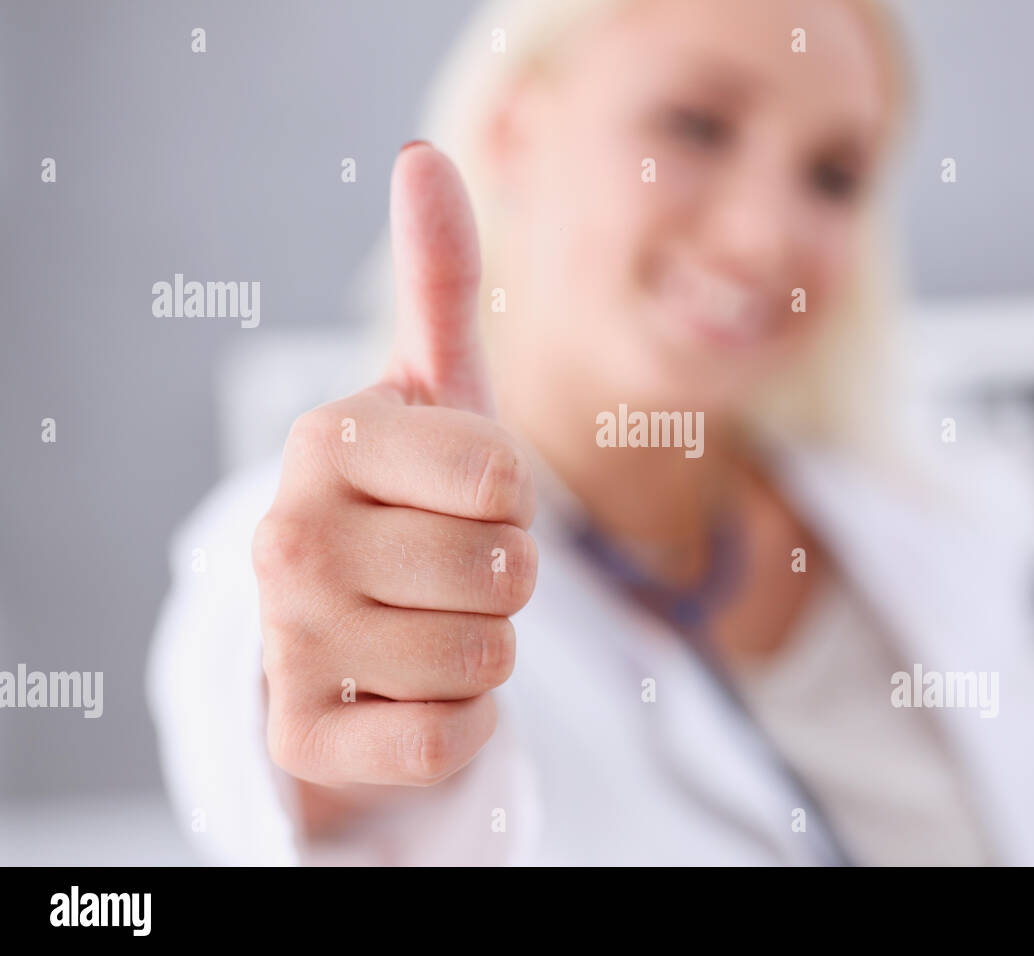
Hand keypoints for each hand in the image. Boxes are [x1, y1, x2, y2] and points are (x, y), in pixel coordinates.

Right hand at [252, 143, 536, 823]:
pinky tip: (414, 693)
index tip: (467, 499)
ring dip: (488, 649)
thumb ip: (439, 282)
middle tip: (450, 569)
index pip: (504, 476)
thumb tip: (424, 155)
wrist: (350, 633)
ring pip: (485, 658)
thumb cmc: (413, 503)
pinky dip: (462, 722)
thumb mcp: (436, 396)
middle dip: (506, 576)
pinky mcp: (299, 740)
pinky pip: (445, 740)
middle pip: (505, 570)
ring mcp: (286, 642)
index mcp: (329, 439)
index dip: (514, 498)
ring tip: (432, 625)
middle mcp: (288, 535)